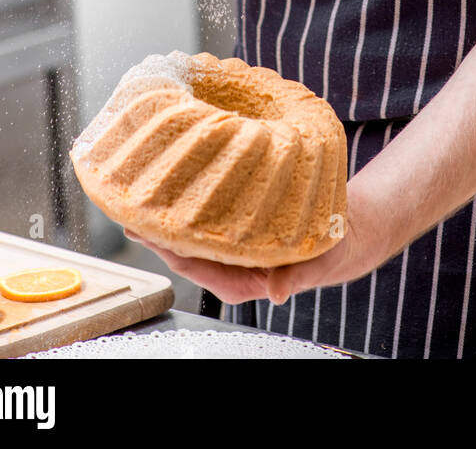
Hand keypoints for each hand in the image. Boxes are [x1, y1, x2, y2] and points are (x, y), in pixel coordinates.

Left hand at [123, 183, 389, 306]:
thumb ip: (295, 277)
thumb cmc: (331, 250)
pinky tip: (175, 183)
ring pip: (190, 231)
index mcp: (243, 279)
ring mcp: (231, 246)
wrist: (346, 233)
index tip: (147, 232)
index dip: (169, 249)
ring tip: (140, 192)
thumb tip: (277, 292)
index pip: (197, 265)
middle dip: (155, 230)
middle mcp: (230, 264)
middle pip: (185, 248)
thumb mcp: (318, 263)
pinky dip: (189, 201)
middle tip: (128, 206)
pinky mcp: (236, 226)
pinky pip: (206, 216)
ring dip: (167, 214)